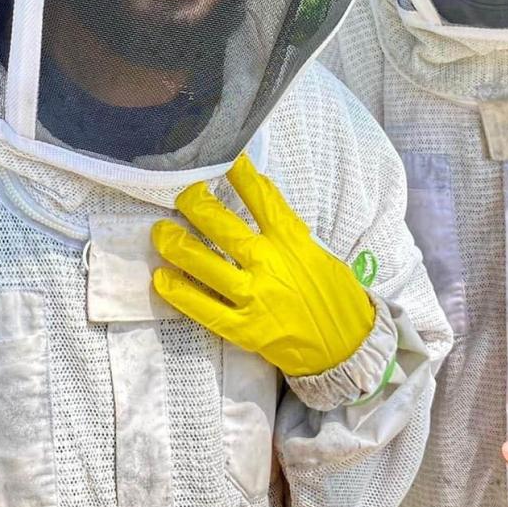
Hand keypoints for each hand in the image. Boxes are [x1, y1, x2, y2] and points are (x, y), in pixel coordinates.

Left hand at [153, 153, 374, 377]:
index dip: (241, 175)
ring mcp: (255, 298)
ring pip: (206, 266)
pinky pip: (203, 309)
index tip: (222, 157)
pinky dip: (179, 293)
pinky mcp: (244, 329)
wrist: (347, 348)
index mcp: (293, 243)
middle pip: (225, 228)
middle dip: (197, 206)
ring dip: (179, 246)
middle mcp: (270, 266)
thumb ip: (288, 232)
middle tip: (179, 192)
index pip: (263, 199)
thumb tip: (261, 202)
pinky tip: (161, 278)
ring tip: (160, 232)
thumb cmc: (335, 298)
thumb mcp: (319, 255)